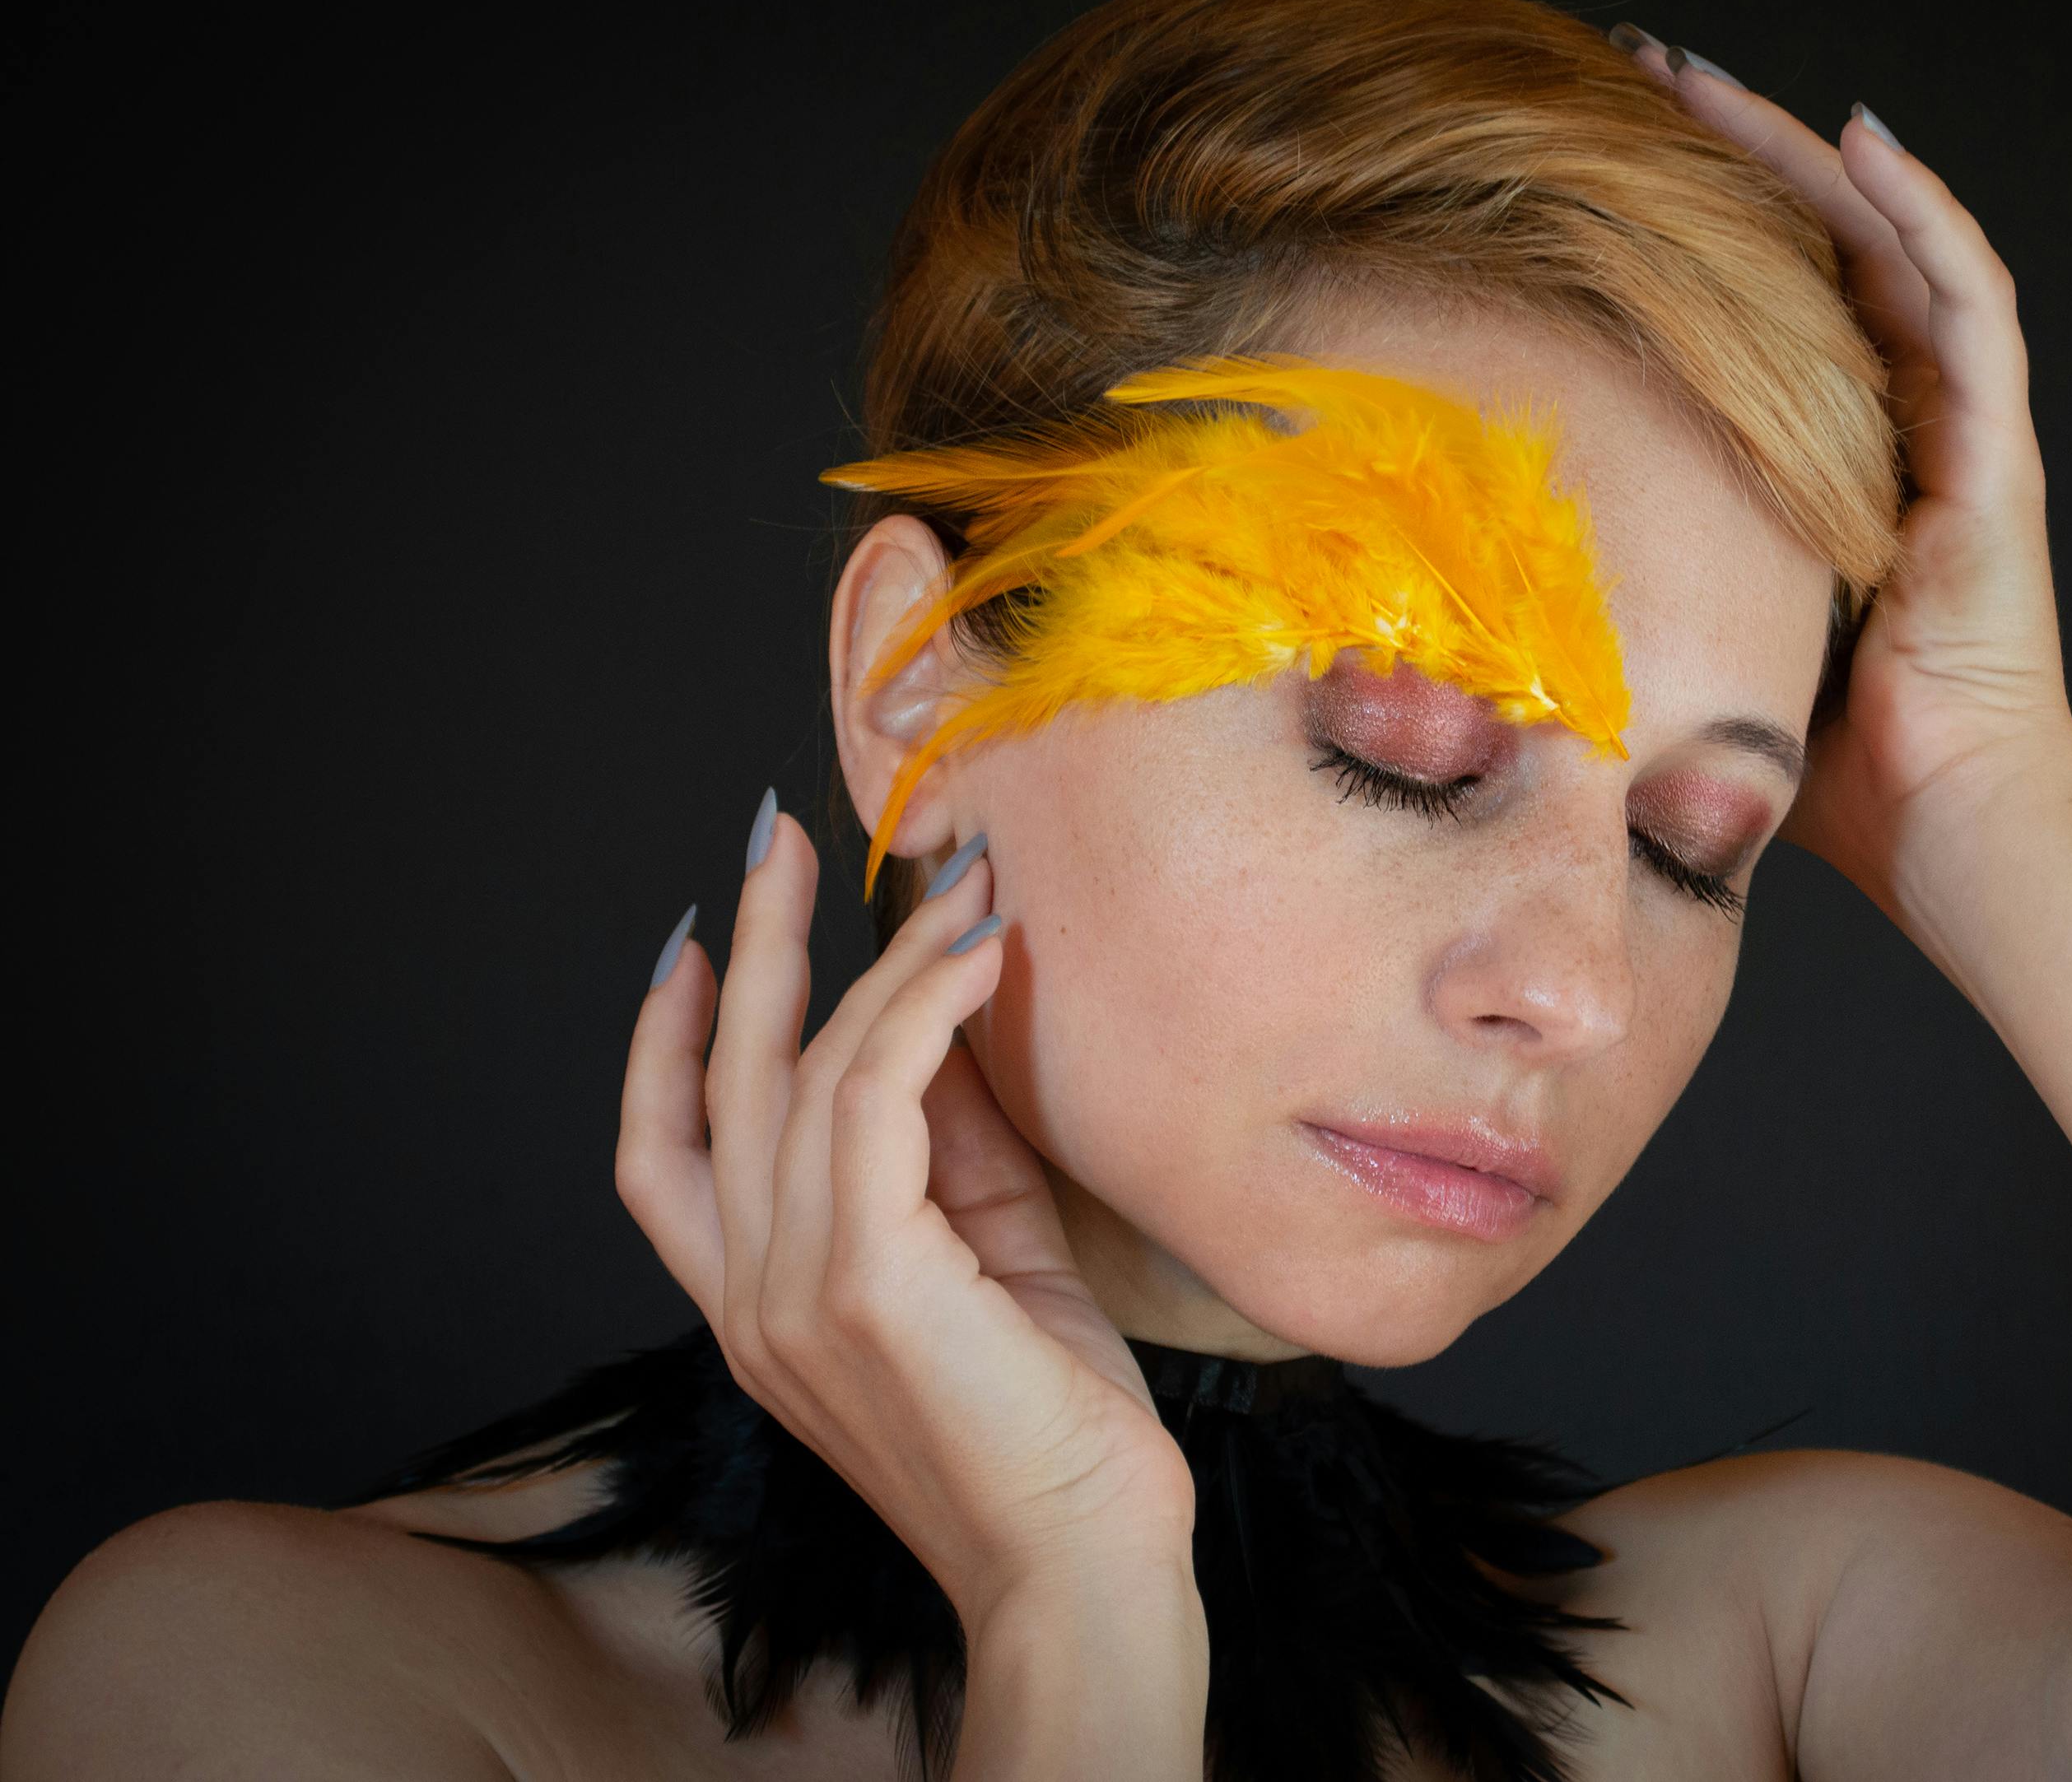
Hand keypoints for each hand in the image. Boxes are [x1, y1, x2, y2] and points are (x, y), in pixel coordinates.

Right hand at [615, 804, 1197, 1628]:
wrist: (1082, 1565)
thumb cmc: (1049, 1428)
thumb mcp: (987, 1256)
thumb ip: (948, 1147)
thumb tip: (945, 1016)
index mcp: (756, 1306)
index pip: (661, 1154)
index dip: (665, 1039)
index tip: (697, 938)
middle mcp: (746, 1301)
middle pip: (718, 1083)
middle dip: (749, 945)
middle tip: (778, 834)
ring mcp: (790, 1295)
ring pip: (805, 1075)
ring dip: (878, 959)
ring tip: (956, 883)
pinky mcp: (862, 1282)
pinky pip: (873, 1100)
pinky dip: (921, 1009)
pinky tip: (976, 954)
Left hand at [1622, 35, 2071, 904]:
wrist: (1945, 829)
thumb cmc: (1838, 772)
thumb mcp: (1716, 644)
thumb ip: (1652, 594)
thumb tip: (1509, 591)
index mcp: (1839, 465)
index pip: (1772, 309)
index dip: (1699, 228)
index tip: (1602, 161)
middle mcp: (1906, 429)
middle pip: (1823, 251)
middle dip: (1736, 155)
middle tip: (1646, 70)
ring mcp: (1962, 432)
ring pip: (1892, 249)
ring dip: (1810, 157)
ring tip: (1717, 80)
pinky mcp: (2001, 452)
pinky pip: (1969, 305)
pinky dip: (1922, 216)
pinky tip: (1862, 144)